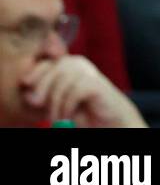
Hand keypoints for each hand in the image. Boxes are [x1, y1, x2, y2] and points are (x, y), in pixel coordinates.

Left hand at [19, 57, 146, 127]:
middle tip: (38, 106)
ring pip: (62, 81)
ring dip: (54, 104)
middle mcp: (79, 64)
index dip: (35, 74)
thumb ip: (43, 95)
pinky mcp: (96, 84)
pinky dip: (67, 108)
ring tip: (56, 118)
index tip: (29, 91)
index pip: (46, 63)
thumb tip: (28, 93)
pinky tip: (68, 117)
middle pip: (54, 68)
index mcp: (68, 65)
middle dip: (43, 88)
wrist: (107, 120)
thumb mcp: (56, 102)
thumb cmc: (81, 111)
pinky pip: (74, 92)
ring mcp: (89, 72)